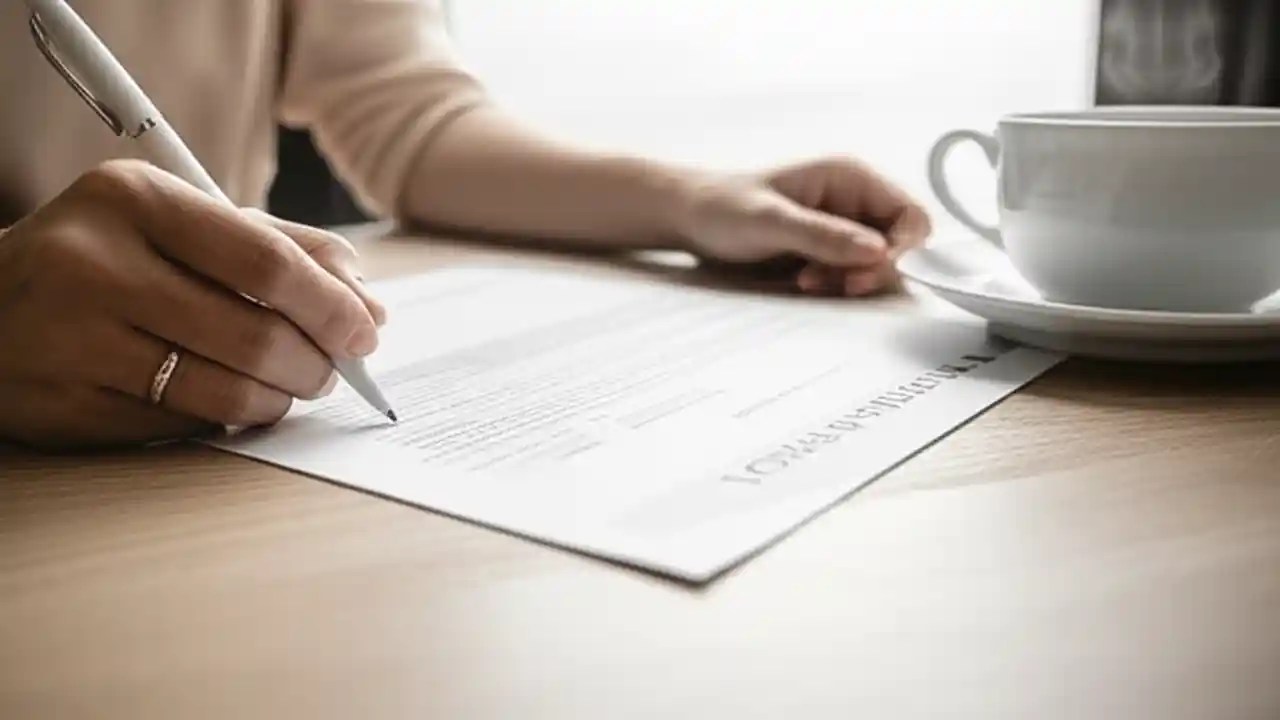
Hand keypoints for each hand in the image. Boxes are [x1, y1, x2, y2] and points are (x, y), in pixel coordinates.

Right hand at [0, 160, 384, 450]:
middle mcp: (95, 265)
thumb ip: (282, 249)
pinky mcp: (65, 407)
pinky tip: (220, 398)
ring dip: (279, 398)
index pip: (267, 262)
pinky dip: (223, 418)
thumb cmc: (107, 258)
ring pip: (229, 394)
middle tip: (330, 369)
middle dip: (316, 363)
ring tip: (286, 386)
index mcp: (133, 200)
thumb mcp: (183, 224)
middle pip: (257, 335)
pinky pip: (184, 427)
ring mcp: (73, 341)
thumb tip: (367, 304)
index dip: (332, 306)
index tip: (364, 332)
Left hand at [676, 157, 931, 295]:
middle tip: (842, 285)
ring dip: (852, 281)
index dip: (904, 248)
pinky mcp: (827, 254)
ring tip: (808, 280)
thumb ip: (823, 235)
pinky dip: (837, 287)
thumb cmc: (723, 206)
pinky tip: (804, 282)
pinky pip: (852, 276)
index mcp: (851, 178)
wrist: (688, 220)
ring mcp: (842, 230)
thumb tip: (878, 251)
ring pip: (877, 266)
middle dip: (875, 270)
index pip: (911, 215)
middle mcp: (854, 202)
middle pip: (899, 245)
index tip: (873, 271)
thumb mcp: (770, 221)